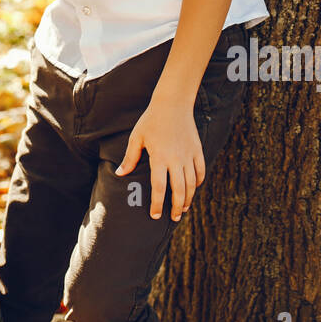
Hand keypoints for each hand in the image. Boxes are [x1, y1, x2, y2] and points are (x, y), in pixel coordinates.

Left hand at [114, 94, 205, 220]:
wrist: (173, 104)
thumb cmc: (151, 120)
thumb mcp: (137, 137)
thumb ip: (130, 158)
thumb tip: (120, 174)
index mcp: (160, 158)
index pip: (159, 188)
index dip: (157, 204)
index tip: (155, 215)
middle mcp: (176, 159)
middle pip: (179, 191)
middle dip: (177, 207)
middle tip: (174, 218)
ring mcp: (189, 155)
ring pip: (191, 184)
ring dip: (188, 198)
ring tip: (184, 208)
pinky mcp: (197, 150)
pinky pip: (200, 171)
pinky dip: (198, 182)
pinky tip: (193, 189)